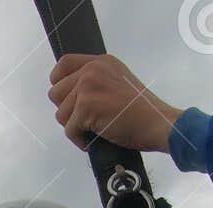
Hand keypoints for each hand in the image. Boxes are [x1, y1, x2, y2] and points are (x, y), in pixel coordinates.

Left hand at [48, 54, 181, 152]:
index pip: (63, 64)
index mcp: (101, 62)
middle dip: (67, 111)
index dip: (59, 83)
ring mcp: (87, 87)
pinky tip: (93, 140)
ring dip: (74, 126)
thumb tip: (71, 95)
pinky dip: (79, 140)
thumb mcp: (118, 81)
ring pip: (60, 114)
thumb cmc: (142, 111)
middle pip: (55, 92)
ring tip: (94, 130)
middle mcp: (92, 70)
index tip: (66, 99)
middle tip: (86, 120)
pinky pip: (69, 130)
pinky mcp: (86, 106)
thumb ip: (96, 81)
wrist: (158, 123)